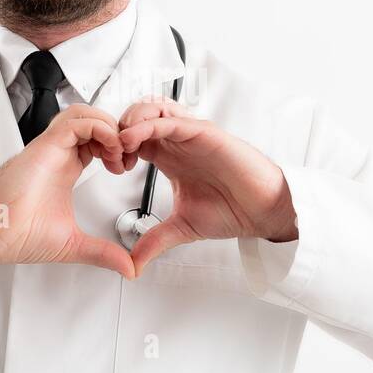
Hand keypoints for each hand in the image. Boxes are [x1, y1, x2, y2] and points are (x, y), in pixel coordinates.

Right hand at [0, 103, 135, 278]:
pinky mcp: (44, 146)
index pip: (96, 140)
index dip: (117, 147)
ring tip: (118, 152)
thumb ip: (103, 253)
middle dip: (118, 133)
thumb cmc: (15, 234)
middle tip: (128, 157)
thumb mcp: (74, 244)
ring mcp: (51, 148)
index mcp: (65, 169)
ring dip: (108, 126)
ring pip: (84, 114)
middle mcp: (58, 155)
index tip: (126, 168)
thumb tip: (128, 268)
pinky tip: (109, 149)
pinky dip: (99, 128)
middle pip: (93, 121)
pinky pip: (76, 122)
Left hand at [117, 98, 297, 276]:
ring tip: (120, 144)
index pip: (131, 137)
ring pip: (150, 109)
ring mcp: (190, 134)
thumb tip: (133, 263)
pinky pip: (170, 119)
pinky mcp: (204, 132)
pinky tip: (132, 140)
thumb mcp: (182, 228)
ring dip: (128, 121)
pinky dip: (146, 125)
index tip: (109, 168)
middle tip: (109, 155)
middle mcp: (177, 141)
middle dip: (115, 130)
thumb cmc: (232, 210)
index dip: (114, 148)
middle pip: (135, 116)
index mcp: (169, 157)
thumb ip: (155, 240)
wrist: (263, 211)